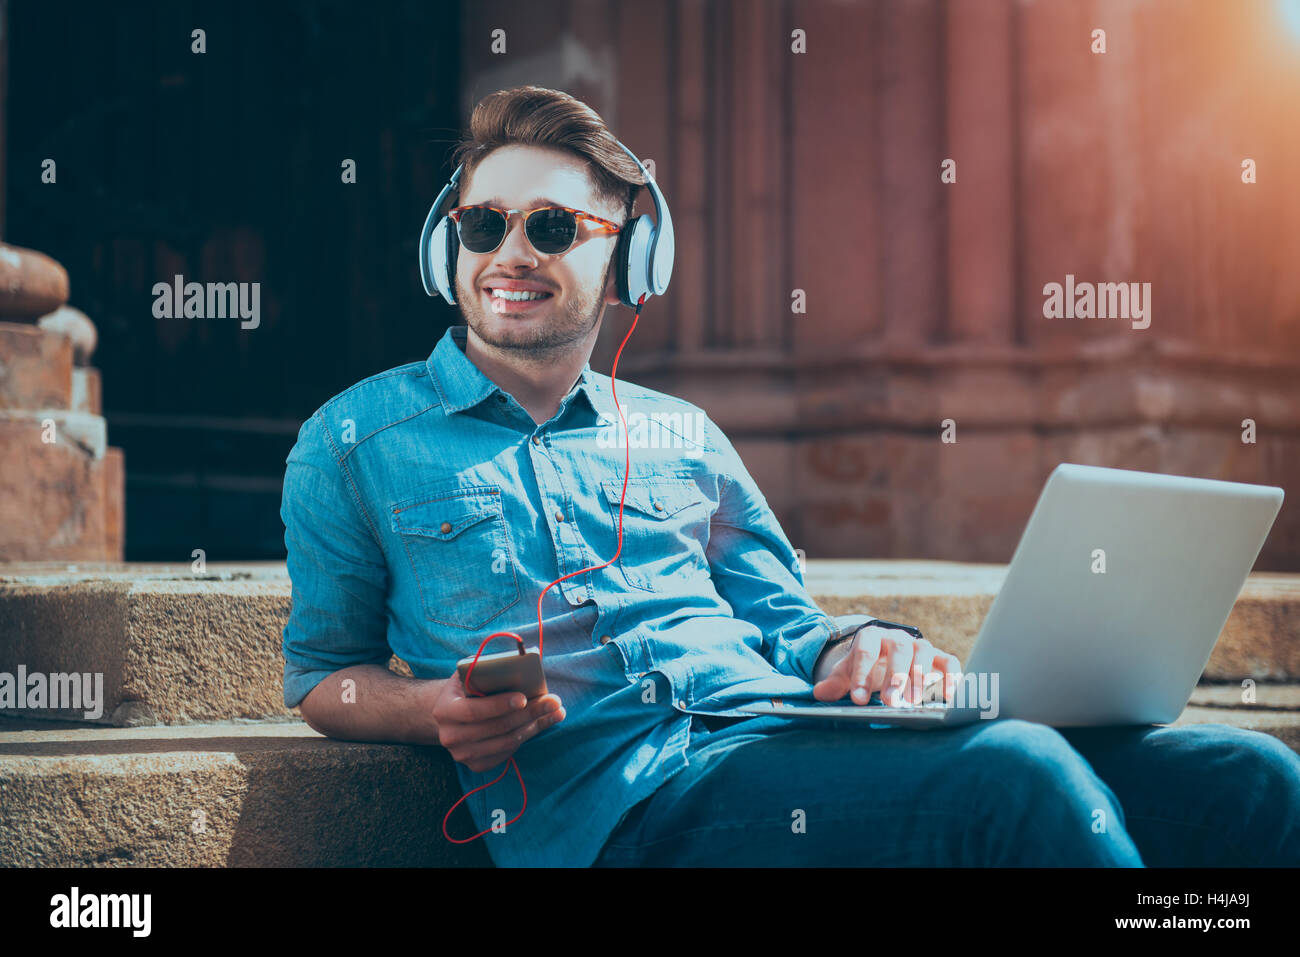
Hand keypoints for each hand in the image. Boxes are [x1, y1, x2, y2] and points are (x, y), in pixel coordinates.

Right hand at [432, 670, 564, 772]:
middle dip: (529, 713)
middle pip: (497, 727)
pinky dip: (528, 736)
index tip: (524, 697)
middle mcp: (451, 737)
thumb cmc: (465, 689)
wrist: (450, 715)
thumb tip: (519, 666)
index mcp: (444, 710)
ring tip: (555, 711)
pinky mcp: (477, 765)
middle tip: (553, 701)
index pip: (474, 711)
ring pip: (507, 742)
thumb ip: (485, 671)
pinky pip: (508, 752)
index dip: (500, 705)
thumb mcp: (468, 675)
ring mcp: (463, 755)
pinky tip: (542, 722)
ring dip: (535, 725)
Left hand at [812, 624, 961, 706]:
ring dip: (920, 677)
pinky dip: (952, 678)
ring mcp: (921, 646)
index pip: (865, 650)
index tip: (858, 698)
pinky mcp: (939, 658)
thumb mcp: (848, 673)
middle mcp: (898, 637)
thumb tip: (819, 694)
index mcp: (871, 637)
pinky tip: (948, 698)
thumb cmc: (866, 668)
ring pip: (924, 653)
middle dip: (896, 676)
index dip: (861, 674)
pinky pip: (950, 663)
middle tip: (891, 702)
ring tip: (913, 703)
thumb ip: (836, 683)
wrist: (886, 658)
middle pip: (900, 649)